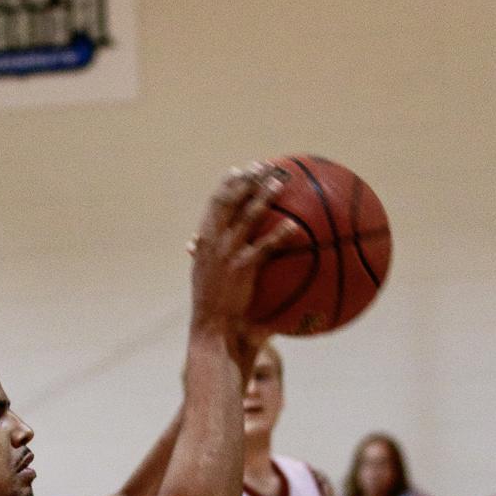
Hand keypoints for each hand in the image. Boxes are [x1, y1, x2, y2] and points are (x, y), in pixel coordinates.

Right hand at [188, 164, 297, 338]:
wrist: (211, 328)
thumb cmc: (212, 308)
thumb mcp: (203, 277)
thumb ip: (205, 258)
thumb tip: (199, 246)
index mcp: (204, 242)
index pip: (213, 204)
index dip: (227, 185)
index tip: (239, 170)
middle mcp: (213, 242)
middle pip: (229, 201)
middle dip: (246, 180)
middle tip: (263, 166)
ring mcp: (227, 254)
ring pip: (247, 216)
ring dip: (264, 195)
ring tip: (280, 181)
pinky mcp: (241, 268)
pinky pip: (265, 246)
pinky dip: (280, 234)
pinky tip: (296, 226)